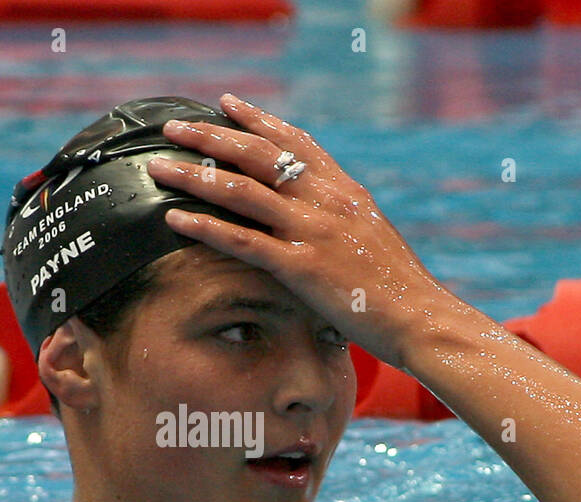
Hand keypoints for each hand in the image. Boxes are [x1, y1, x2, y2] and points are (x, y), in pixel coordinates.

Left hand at [146, 93, 464, 369]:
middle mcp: (326, 201)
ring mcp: (312, 231)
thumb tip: (324, 218)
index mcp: (346, 192)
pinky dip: (205, 227)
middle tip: (174, 126)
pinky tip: (174, 219)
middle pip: (260, 155)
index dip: (259, 121)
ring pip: (242, 191)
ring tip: (159, 166)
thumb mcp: (373, 240)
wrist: (422, 318)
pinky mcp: (301, 266)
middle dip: (212, 136)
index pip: (297, 143)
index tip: (227, 104)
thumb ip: (344, 221)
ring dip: (195, 174)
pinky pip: (243, 241)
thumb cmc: (399, 290)